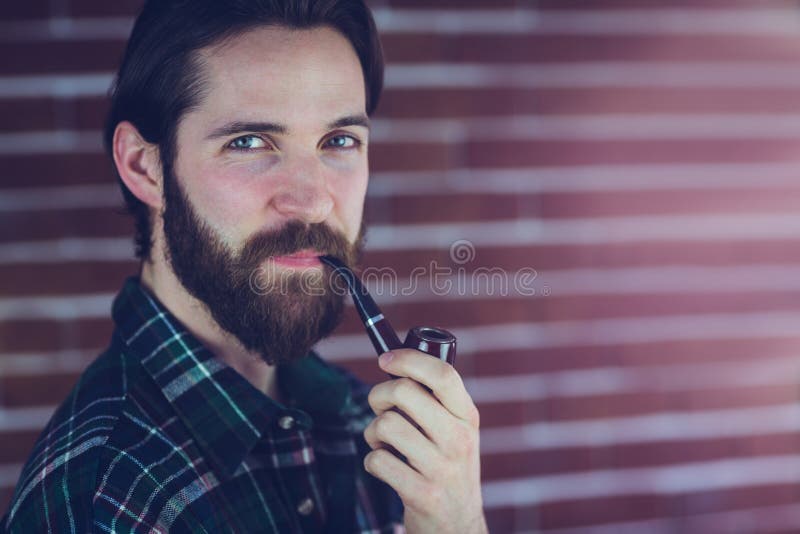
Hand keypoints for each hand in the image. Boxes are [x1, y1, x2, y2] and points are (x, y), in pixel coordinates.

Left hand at [363, 349, 487, 533]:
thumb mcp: (455, 430)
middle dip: (378, 396)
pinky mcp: (423, 495)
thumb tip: (394, 362)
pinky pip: (378, 461)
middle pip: (403, 392)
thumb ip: (434, 400)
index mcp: (467, 416)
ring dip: (372, 432)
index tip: (385, 359)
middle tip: (380, 409)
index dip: (408, 359)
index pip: (443, 374)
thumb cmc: (446, 466)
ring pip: (385, 425)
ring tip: (383, 442)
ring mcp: (443, 468)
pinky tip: (385, 465)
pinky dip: (372, 460)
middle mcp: (459, 439)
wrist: (458, 525)